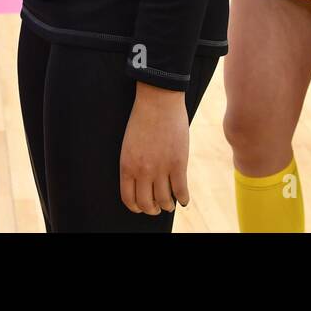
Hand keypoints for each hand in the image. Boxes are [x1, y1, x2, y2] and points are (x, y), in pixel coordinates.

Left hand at [120, 83, 190, 215]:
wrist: (158, 101)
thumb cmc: (143, 119)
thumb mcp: (130, 145)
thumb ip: (134, 164)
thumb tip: (143, 182)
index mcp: (127, 166)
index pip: (129, 199)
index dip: (136, 207)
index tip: (142, 206)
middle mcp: (142, 171)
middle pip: (147, 204)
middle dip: (152, 209)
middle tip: (157, 208)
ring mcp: (161, 168)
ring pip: (164, 200)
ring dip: (168, 205)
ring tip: (170, 204)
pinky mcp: (178, 163)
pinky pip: (181, 190)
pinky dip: (183, 199)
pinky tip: (183, 199)